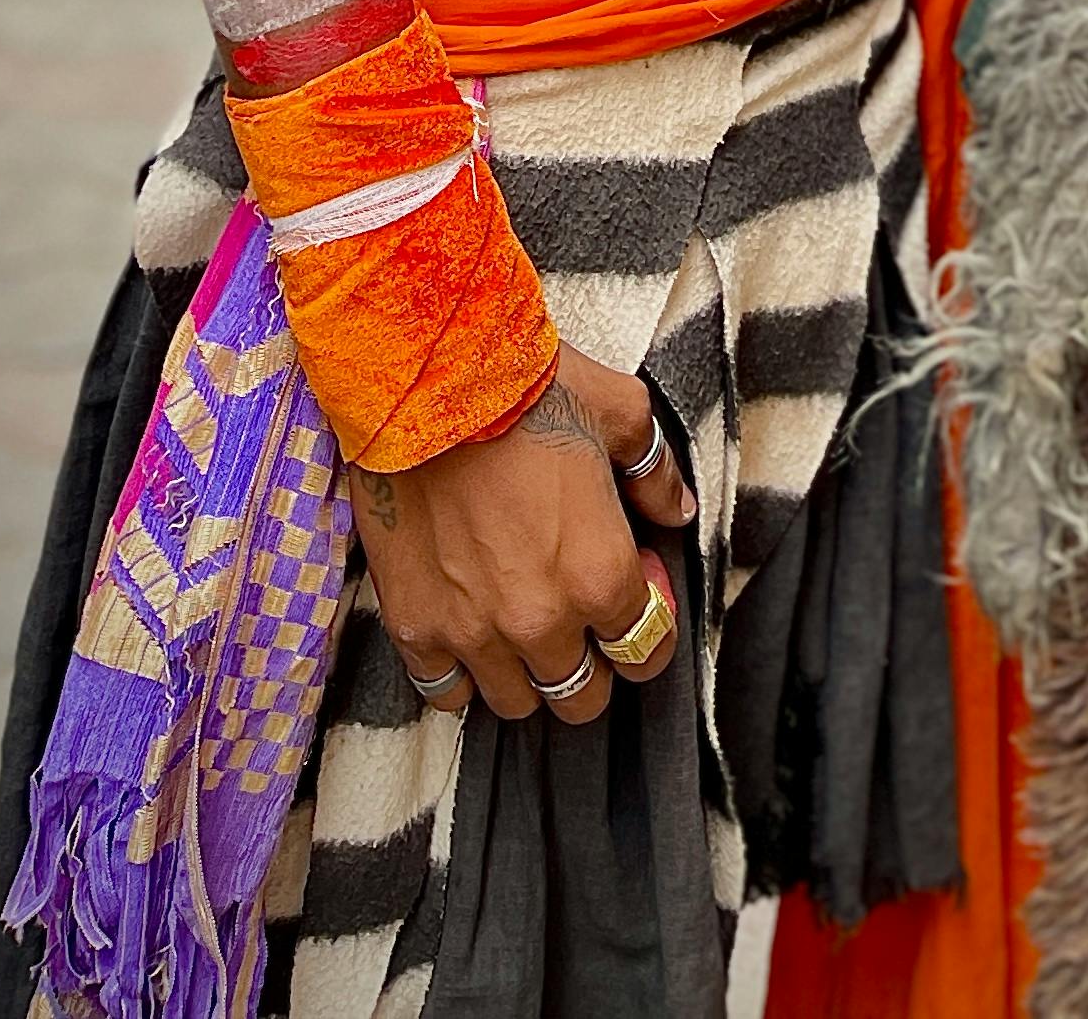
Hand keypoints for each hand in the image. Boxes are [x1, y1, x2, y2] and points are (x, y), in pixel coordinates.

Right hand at [349, 343, 698, 723]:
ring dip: (528, 673)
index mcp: (601, 575)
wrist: (426, 383)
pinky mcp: (413, 627)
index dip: (648, 622)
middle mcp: (541, 621)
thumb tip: (673, 509)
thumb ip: (655, 472)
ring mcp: (472, 633)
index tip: (633, 588)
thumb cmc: (527, 391)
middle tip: (580, 613)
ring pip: (516, 704)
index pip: (645, 651)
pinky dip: (461, 673)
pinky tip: (469, 630)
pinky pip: (444, 692)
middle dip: (593, 662)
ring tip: (522, 621)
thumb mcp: (621, 412)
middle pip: (582, 696)